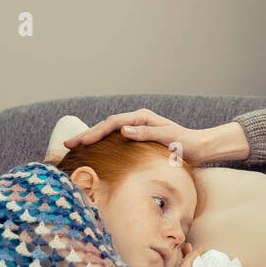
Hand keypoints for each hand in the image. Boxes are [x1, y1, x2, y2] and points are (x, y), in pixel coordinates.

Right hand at [64, 107, 212, 164]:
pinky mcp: (137, 137)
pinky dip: (101, 142)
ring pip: (108, 131)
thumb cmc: (185, 144)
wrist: (198, 148)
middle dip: (86, 134)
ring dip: (91, 137)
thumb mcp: (167, 138)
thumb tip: (122, 130)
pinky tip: (92, 149)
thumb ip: (146, 133)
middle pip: (106, 125)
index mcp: (142, 117)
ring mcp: (136, 128)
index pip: (113, 123)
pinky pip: (114, 138)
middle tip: (67, 143)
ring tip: (73, 144)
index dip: (96, 132)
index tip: (83, 141)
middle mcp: (137, 120)